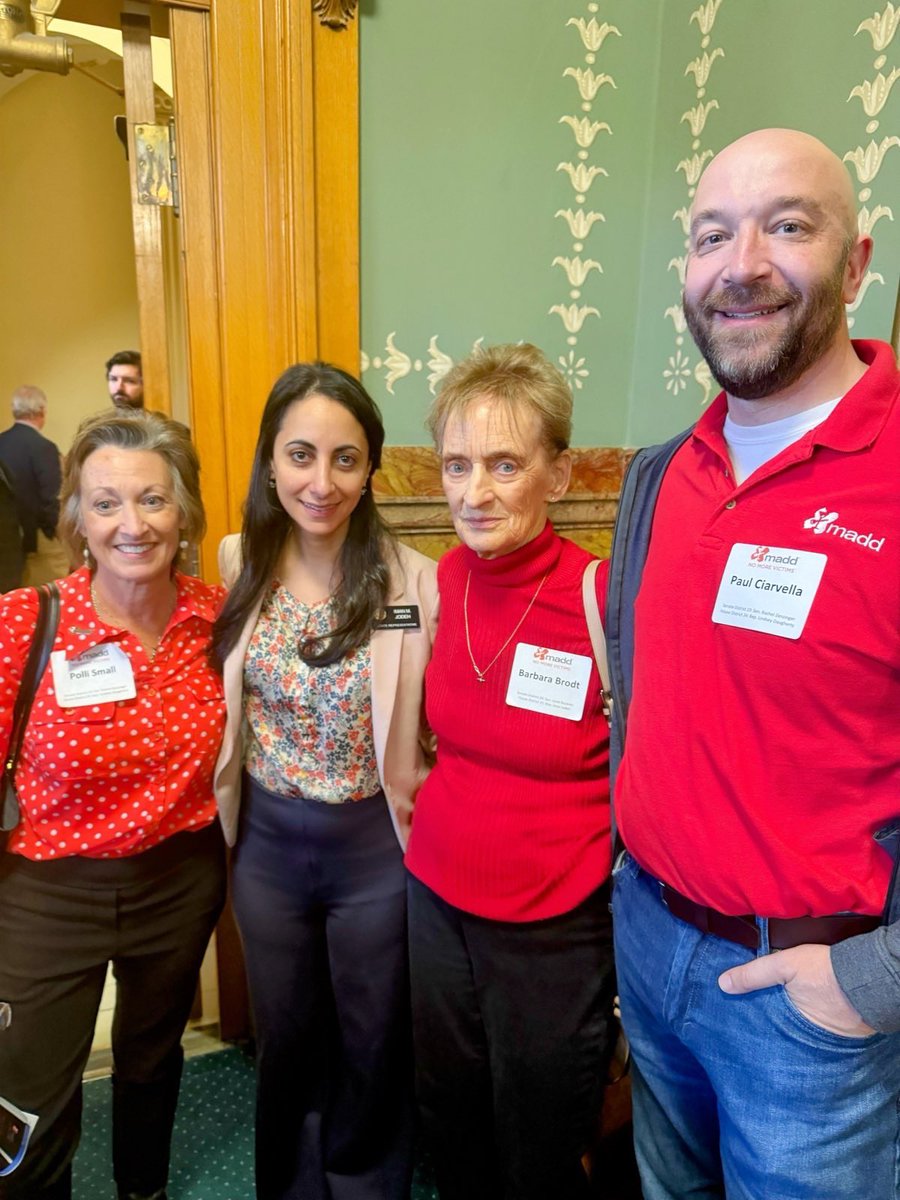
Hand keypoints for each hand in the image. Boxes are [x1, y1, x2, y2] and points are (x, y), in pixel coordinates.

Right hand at [718, 943, 875, 1037]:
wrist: (858, 994)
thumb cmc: (823, 971)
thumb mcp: (783, 967)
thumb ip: (754, 974)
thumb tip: (722, 982)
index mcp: (780, 976)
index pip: (752, 983)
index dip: (736, 989)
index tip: (715, 997)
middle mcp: (786, 998)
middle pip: (757, 1007)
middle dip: (740, 1014)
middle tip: (715, 1022)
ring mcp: (794, 1019)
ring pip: (767, 1026)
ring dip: (753, 1032)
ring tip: (726, 1040)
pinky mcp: (803, 1039)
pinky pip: (781, 1043)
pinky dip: (768, 1046)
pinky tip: (750, 1053)